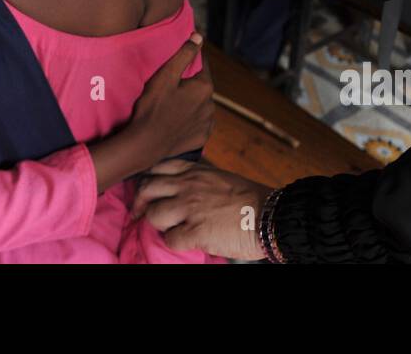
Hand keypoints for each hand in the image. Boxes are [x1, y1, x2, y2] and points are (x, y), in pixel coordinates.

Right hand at [128, 33, 214, 160]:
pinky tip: (177, 120)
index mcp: (204, 87)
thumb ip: (184, 55)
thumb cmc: (153, 106)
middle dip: (190, 83)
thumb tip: (199, 37)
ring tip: (173, 104)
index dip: (191, 60)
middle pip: (201, 87)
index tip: (181, 60)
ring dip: (192, 102)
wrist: (146, 143)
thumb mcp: (165, 76)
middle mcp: (211, 105)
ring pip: (201, 105)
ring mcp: (207, 123)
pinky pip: (199, 123)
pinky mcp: (201, 138)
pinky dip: (191, 120)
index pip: (202, 65)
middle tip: (171, 85)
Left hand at [133, 160, 270, 260]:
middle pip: (147, 188)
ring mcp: (190, 208)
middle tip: (142, 214)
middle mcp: (188, 186)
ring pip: (154, 214)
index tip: (147, 193)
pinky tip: (186, 241)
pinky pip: (169, 239)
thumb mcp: (220, 178)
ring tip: (172, 228)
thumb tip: (181, 194)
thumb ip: (198, 182)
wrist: (270, 215)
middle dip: (141, 202)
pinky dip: (174, 243)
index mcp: (195, 172)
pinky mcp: (196, 231)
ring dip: (159, 224)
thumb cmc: (250, 199)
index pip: (157, 168)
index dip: (147, 181)